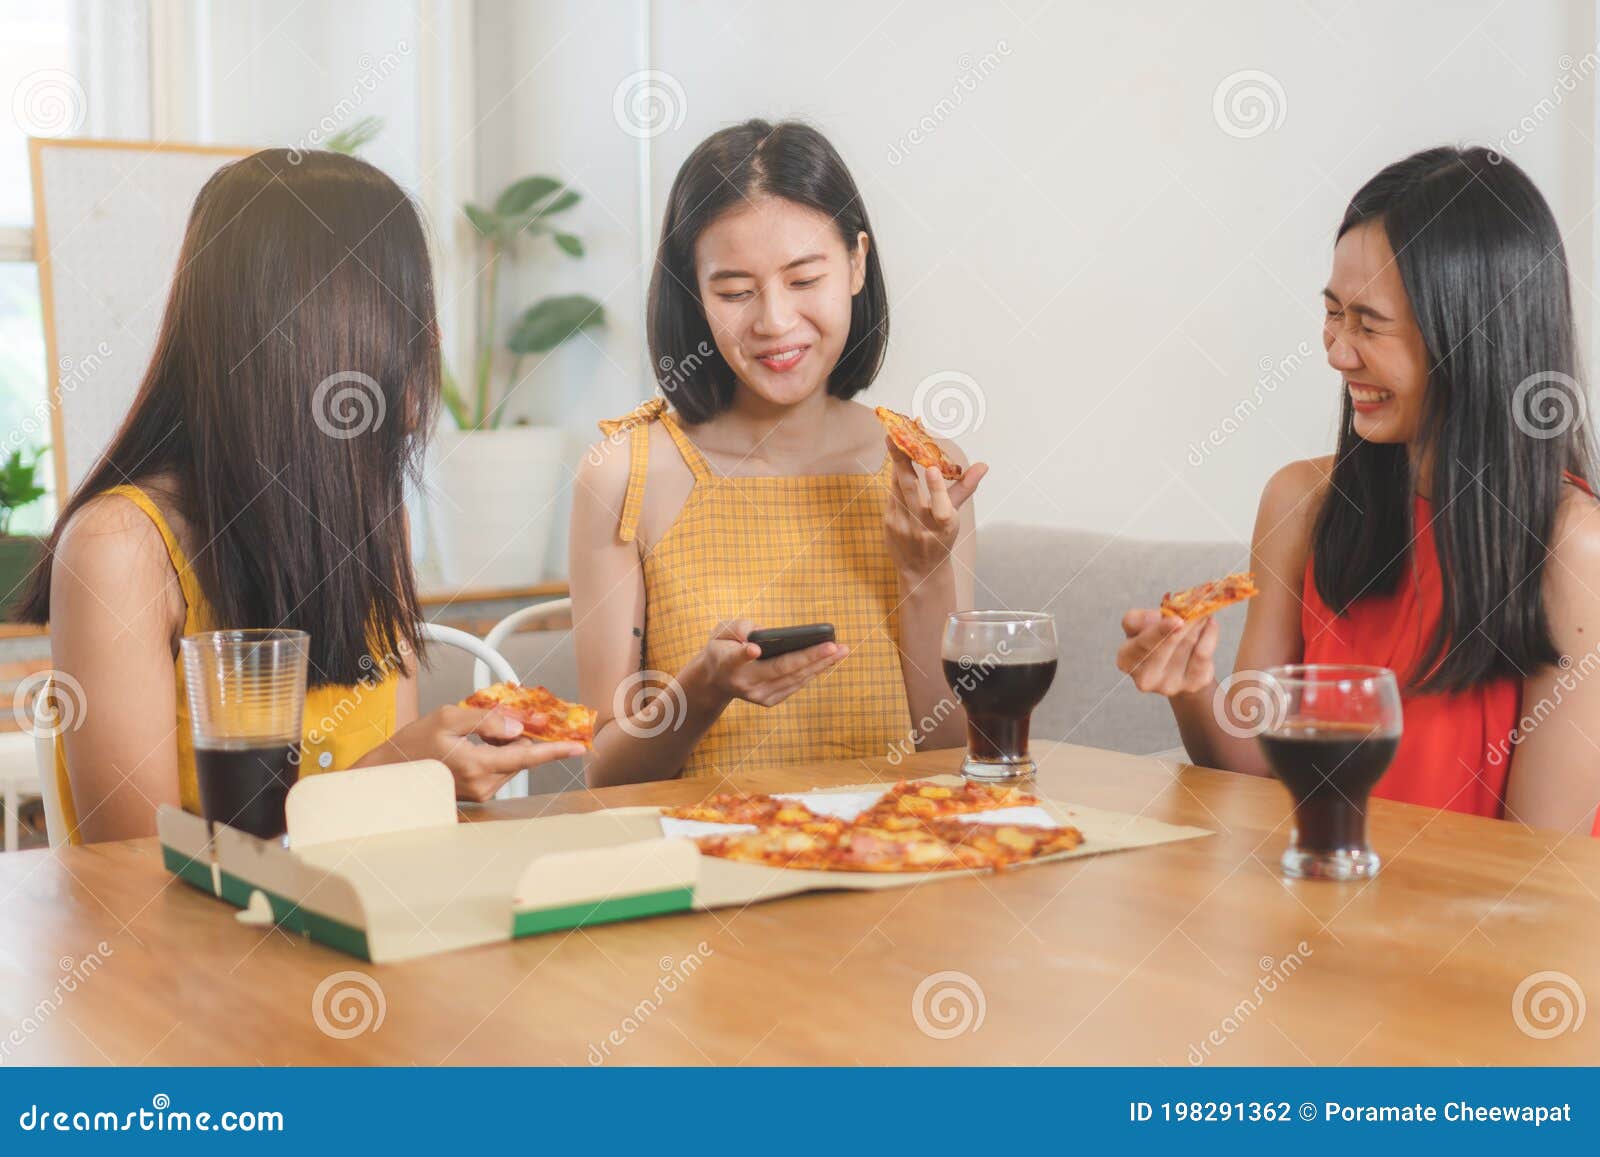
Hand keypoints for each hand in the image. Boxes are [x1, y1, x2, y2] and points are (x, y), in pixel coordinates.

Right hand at [359, 706, 586, 802]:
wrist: (391, 772)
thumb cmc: (414, 743)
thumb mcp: (448, 718)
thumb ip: (487, 720)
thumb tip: (520, 727)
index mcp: (477, 766)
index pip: (526, 756)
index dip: (555, 749)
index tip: (579, 746)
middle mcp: (483, 784)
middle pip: (521, 756)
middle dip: (524, 735)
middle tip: (515, 716)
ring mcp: (480, 792)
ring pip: (512, 761)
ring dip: (508, 743)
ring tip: (480, 731)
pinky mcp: (477, 793)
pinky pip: (500, 768)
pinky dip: (498, 752)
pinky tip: (478, 742)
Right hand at [687, 619, 848, 708]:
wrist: (716, 679)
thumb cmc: (723, 647)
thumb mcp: (720, 631)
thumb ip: (736, 627)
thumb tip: (758, 634)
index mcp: (727, 663)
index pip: (736, 659)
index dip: (745, 654)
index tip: (753, 649)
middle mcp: (744, 683)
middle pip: (780, 669)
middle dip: (809, 657)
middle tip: (834, 646)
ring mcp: (758, 695)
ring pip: (794, 679)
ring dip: (820, 665)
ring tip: (842, 650)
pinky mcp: (769, 701)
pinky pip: (796, 684)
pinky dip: (813, 671)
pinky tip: (830, 660)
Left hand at [883, 436, 986, 579]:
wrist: (920, 571)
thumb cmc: (940, 538)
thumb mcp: (955, 517)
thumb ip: (965, 488)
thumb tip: (983, 465)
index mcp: (944, 527)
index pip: (942, 508)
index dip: (936, 488)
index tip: (931, 467)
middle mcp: (922, 528)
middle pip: (909, 490)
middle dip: (901, 462)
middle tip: (895, 437)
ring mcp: (901, 526)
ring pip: (896, 489)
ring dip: (895, 464)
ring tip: (892, 440)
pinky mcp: (888, 524)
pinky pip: (891, 495)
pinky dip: (894, 477)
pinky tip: (895, 463)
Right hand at [1116, 609, 1219, 696]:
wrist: (1172, 668)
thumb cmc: (1151, 641)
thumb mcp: (1136, 626)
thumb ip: (1137, 619)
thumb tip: (1154, 618)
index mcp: (1127, 660)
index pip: (1144, 644)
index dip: (1161, 630)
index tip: (1178, 619)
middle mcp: (1146, 678)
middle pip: (1170, 644)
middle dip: (1186, 622)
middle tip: (1197, 605)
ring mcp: (1170, 686)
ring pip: (1190, 645)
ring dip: (1198, 624)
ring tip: (1202, 611)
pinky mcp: (1193, 685)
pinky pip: (1205, 654)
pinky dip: (1209, 634)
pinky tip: (1209, 624)